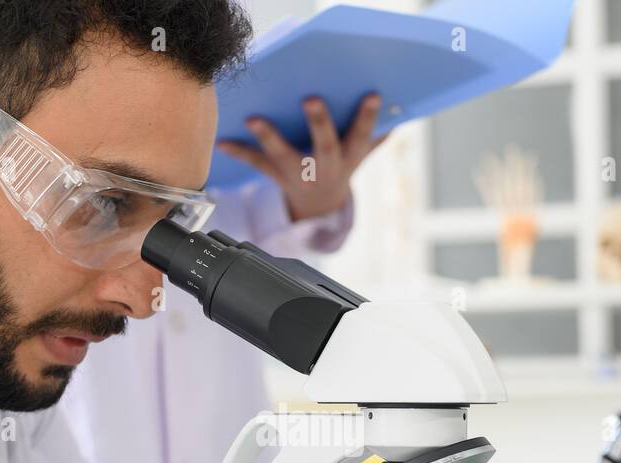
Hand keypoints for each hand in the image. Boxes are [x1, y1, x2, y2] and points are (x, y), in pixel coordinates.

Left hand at [217, 93, 387, 221]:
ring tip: (254, 119)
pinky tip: (222, 142)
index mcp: (348, 159)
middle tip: (311, 99)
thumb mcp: (359, 157)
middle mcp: (325, 167)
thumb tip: (398, 114)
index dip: (368, 118)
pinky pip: (258, 164)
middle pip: (325, 145)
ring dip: (269, 137)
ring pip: (285, 155)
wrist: (318, 210)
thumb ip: (373, 137)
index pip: (362, 137)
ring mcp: (300, 174)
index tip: (373, 95)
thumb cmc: (339, 170)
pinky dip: (239, 152)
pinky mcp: (278, 177)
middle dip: (319, 122)